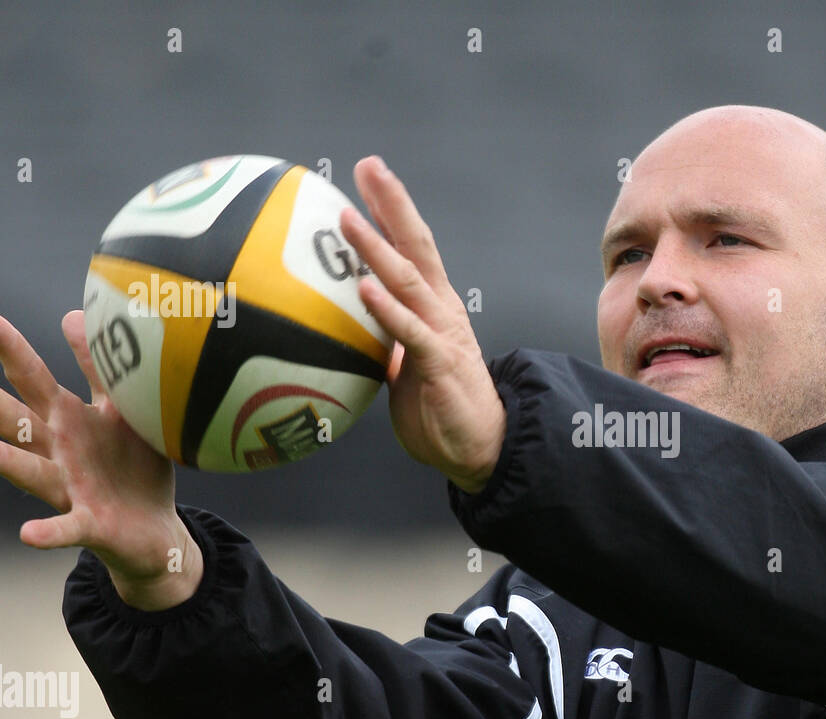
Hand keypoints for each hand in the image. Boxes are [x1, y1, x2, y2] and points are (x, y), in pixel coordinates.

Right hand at [0, 308, 201, 609]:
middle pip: (17, 419)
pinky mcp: (88, 522)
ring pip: (27, 470)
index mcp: (67, 419)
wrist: (154, 527)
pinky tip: (29, 533)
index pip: (32, 376)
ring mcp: (68, 487)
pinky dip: (47, 532)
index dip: (9, 347)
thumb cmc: (131, 466)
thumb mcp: (117, 411)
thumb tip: (73, 315)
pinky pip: (66, 528)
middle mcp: (57, 451)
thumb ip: (98, 369)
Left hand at [339, 156, 504, 493]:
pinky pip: (410, 330)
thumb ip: (381, 339)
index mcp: (432, 306)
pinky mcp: (441, 362)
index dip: (388, 210)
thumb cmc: (440, 408)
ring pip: (409, 280)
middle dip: (392, 204)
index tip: (365, 174)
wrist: (483, 446)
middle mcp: (441, 309)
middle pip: (416, 245)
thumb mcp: (401, 366)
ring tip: (348, 218)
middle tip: (369, 165)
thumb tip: (342, 326)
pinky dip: (386, 307)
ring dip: (377, 247)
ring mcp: (442, 332)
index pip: (410, 248)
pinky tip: (363, 287)